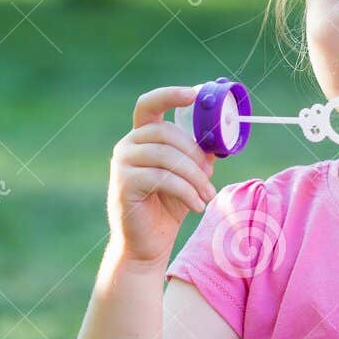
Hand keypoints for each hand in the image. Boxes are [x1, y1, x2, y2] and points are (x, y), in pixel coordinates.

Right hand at [107, 85, 217, 268]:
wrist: (146, 244)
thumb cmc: (168, 206)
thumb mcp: (189, 177)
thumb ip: (199, 156)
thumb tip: (217, 142)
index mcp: (142, 137)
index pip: (150, 105)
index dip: (170, 95)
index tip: (193, 94)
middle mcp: (128, 145)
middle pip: (166, 133)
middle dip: (194, 154)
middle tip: (211, 176)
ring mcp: (121, 164)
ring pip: (167, 156)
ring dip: (195, 176)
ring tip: (207, 195)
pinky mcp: (123, 184)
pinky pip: (162, 178)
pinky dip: (186, 192)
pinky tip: (197, 206)